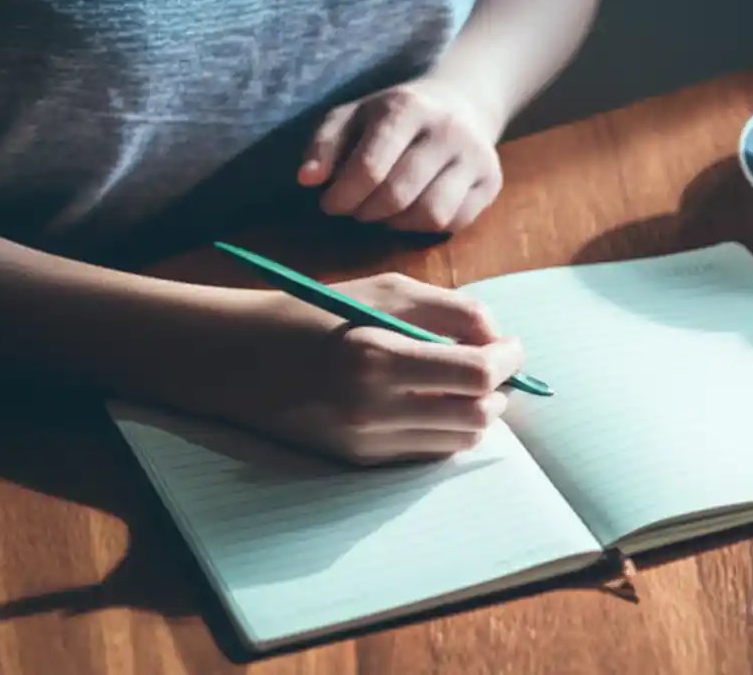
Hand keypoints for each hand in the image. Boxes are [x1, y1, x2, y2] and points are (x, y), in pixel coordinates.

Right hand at [156, 273, 522, 465]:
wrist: (241, 359)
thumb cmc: (316, 313)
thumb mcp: (384, 290)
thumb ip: (450, 310)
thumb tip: (498, 337)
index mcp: (378, 356)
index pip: (475, 374)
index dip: (508, 359)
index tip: (511, 346)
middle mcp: (374, 408)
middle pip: (477, 415)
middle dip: (499, 388)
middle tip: (495, 364)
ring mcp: (367, 441)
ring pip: (459, 440)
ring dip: (477, 411)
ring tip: (465, 383)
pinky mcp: (361, 461)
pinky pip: (429, 453)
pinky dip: (446, 429)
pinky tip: (434, 402)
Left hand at [297, 78, 504, 232]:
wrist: (461, 103)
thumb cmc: (394, 116)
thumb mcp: (354, 116)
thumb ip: (325, 144)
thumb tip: (307, 180)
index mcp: (407, 107)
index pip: (370, 166)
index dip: (343, 196)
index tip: (329, 204)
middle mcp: (447, 130)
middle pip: (398, 195)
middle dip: (365, 212)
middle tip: (354, 209)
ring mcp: (475, 157)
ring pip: (429, 215)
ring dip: (395, 223)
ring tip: (382, 211)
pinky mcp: (490, 182)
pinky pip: (453, 223)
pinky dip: (424, 226)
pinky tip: (410, 212)